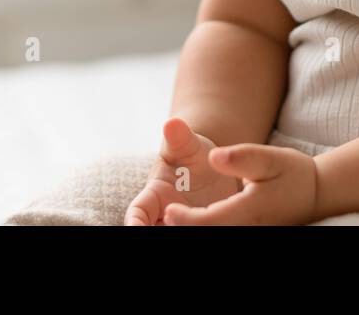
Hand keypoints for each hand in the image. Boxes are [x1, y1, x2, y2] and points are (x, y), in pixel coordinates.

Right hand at [124, 117, 243, 224]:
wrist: (211, 169)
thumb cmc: (193, 155)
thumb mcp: (188, 146)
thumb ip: (180, 138)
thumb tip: (172, 122)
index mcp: (154, 196)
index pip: (138, 212)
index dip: (135, 221)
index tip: (135, 227)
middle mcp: (163, 216)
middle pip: (156, 231)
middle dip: (163, 234)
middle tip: (180, 228)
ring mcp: (182, 226)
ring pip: (177, 235)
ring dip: (190, 232)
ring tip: (205, 227)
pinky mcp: (201, 229)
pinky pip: (202, 232)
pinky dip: (209, 236)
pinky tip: (222, 234)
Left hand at [162, 143, 318, 225]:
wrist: (315, 194)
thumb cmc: (291, 172)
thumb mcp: (270, 157)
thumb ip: (242, 157)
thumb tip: (214, 158)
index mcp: (251, 210)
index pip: (211, 221)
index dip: (186, 220)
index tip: (168, 210)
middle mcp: (250, 229)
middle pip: (210, 235)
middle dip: (184, 229)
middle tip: (163, 217)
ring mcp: (251, 235)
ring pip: (215, 237)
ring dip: (194, 229)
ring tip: (172, 221)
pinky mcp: (250, 235)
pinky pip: (223, 236)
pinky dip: (206, 229)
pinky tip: (190, 223)